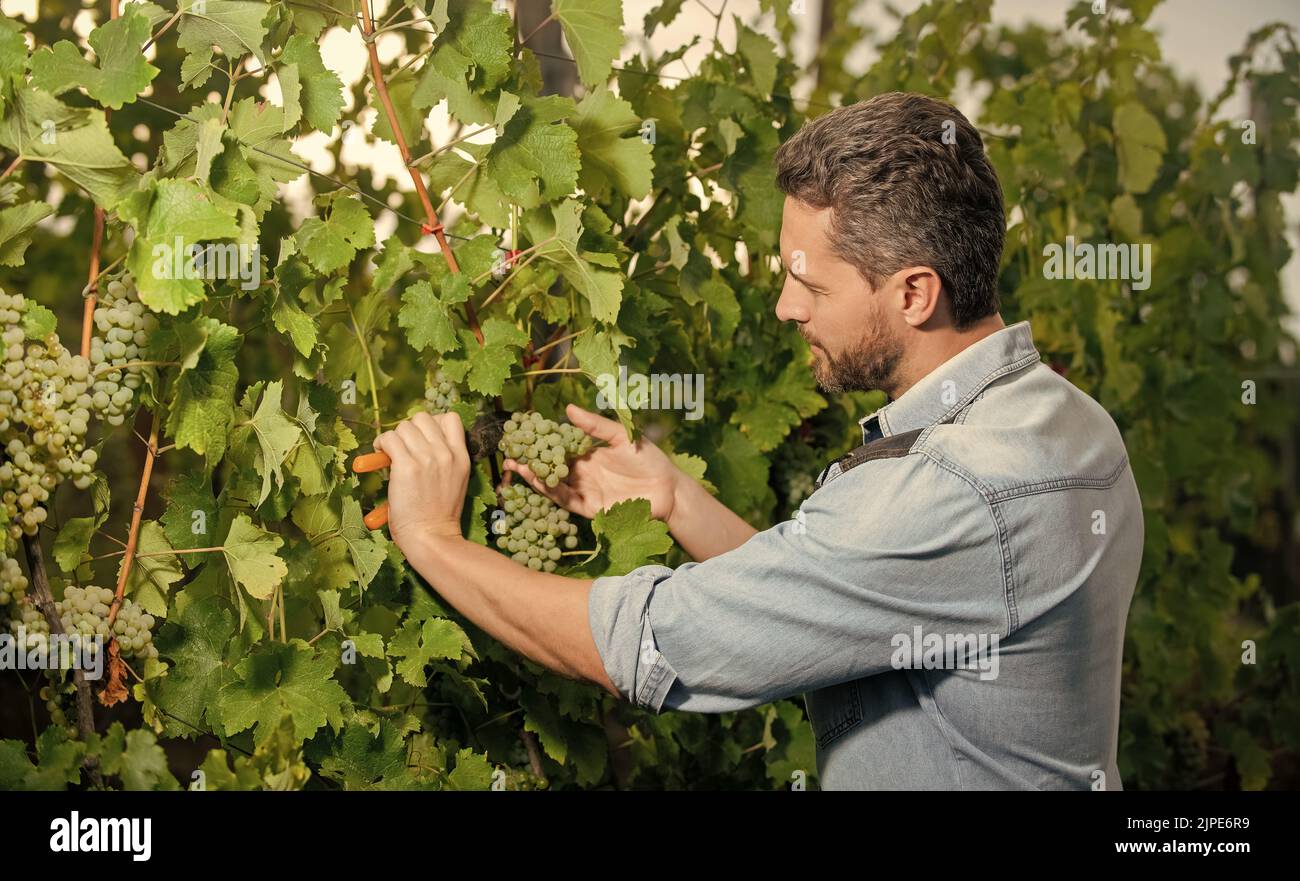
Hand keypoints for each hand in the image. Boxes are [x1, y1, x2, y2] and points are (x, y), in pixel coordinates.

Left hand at [373, 411, 469, 548]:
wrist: (432, 537)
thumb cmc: (439, 515)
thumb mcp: (456, 481)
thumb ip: (446, 459)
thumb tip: (422, 441)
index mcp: (461, 456)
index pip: (449, 418)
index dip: (432, 423)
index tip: (422, 438)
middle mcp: (446, 453)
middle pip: (423, 418)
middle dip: (409, 430)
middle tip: (402, 447)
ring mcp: (427, 458)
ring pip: (404, 427)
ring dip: (393, 438)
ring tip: (389, 452)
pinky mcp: (406, 467)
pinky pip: (389, 439)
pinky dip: (381, 444)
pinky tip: (380, 455)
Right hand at [503, 404, 681, 521]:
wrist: (668, 488)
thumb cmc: (649, 459)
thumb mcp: (621, 437)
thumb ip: (595, 426)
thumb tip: (567, 409)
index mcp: (587, 454)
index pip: (557, 447)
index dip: (539, 441)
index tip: (520, 432)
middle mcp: (582, 473)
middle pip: (549, 467)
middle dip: (528, 461)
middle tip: (507, 452)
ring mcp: (585, 491)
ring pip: (553, 484)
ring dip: (533, 477)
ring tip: (514, 466)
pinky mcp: (590, 507)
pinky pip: (566, 500)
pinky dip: (551, 492)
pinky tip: (537, 482)